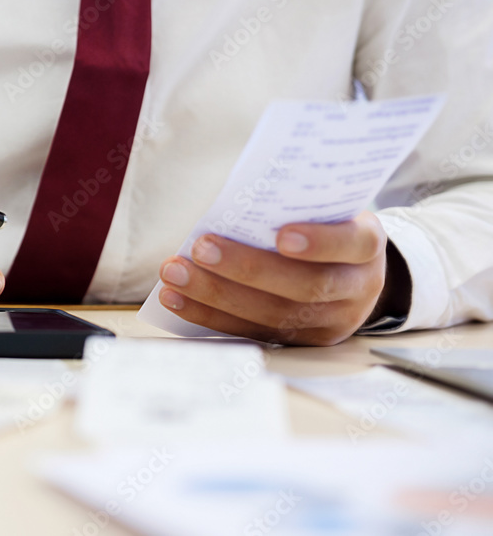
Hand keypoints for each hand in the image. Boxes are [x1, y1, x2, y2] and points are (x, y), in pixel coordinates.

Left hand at [157, 211, 388, 345]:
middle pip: (304, 286)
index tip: (282, 234)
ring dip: (216, 295)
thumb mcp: (326, 209)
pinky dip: (208, 315)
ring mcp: (329, 324)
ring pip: (273, 315)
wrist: (352, 273)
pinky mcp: (298, 343)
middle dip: (247, 268)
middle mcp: (356, 291)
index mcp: (368, 247)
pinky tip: (176, 298)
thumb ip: (297, 203)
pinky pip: (251, 331)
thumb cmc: (325, 226)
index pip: (352, 244)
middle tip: (201, 248)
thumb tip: (236, 199)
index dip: (320, 242)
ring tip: (175, 273)